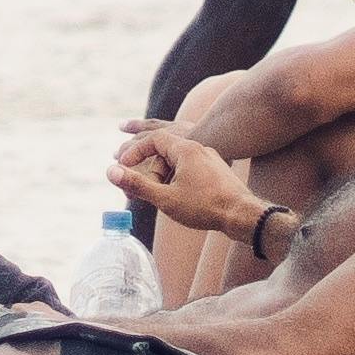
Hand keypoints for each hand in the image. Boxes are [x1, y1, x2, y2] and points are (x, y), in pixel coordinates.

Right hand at [107, 121, 265, 238]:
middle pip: (165, 150)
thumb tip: (111, 172)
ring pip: (179, 160)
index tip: (124, 166)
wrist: (243, 216)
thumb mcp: (165, 197)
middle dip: (147, 166)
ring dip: (162, 173)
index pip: (154, 139)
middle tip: (135, 184)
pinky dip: (177, 177)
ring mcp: (210, 159)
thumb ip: (137, 184)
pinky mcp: (217, 172)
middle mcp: (199, 148)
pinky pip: (191, 168)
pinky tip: (177, 194)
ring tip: (153, 190)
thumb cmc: (205, 206)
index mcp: (186, 148)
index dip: (135, 151)